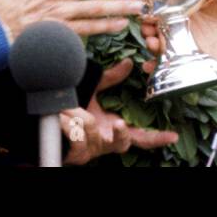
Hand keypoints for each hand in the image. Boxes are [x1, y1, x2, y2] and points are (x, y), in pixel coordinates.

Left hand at [59, 58, 178, 164]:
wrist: (43, 117)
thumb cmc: (72, 104)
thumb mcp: (93, 90)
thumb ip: (111, 78)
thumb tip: (128, 63)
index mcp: (114, 129)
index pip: (141, 135)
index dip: (158, 137)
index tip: (174, 135)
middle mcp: (107, 142)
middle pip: (124, 143)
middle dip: (121, 133)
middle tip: (118, 123)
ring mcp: (92, 150)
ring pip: (94, 133)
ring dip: (80, 118)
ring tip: (67, 108)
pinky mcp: (75, 154)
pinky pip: (77, 139)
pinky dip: (68, 125)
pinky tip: (61, 117)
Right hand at [141, 0, 216, 70]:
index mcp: (190, 6)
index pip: (165, 7)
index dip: (152, 9)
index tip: (145, 10)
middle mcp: (186, 25)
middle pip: (159, 28)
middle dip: (148, 30)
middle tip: (147, 30)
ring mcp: (191, 43)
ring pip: (164, 47)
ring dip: (153, 47)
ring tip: (152, 45)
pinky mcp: (199, 59)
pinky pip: (178, 66)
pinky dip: (162, 68)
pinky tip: (151, 68)